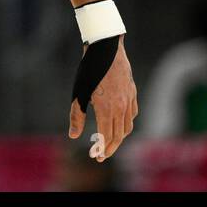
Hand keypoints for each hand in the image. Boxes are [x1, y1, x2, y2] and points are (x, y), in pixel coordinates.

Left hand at [69, 36, 136, 160]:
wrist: (105, 49)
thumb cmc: (88, 71)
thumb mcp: (78, 94)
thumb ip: (76, 116)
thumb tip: (73, 135)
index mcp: (107, 109)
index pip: (107, 137)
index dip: (102, 149)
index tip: (96, 157)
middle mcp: (121, 107)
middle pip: (119, 135)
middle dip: (110, 148)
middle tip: (102, 155)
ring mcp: (129, 100)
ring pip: (128, 126)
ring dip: (119, 137)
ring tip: (110, 142)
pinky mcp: (133, 92)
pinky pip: (133, 114)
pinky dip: (127, 123)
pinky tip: (120, 124)